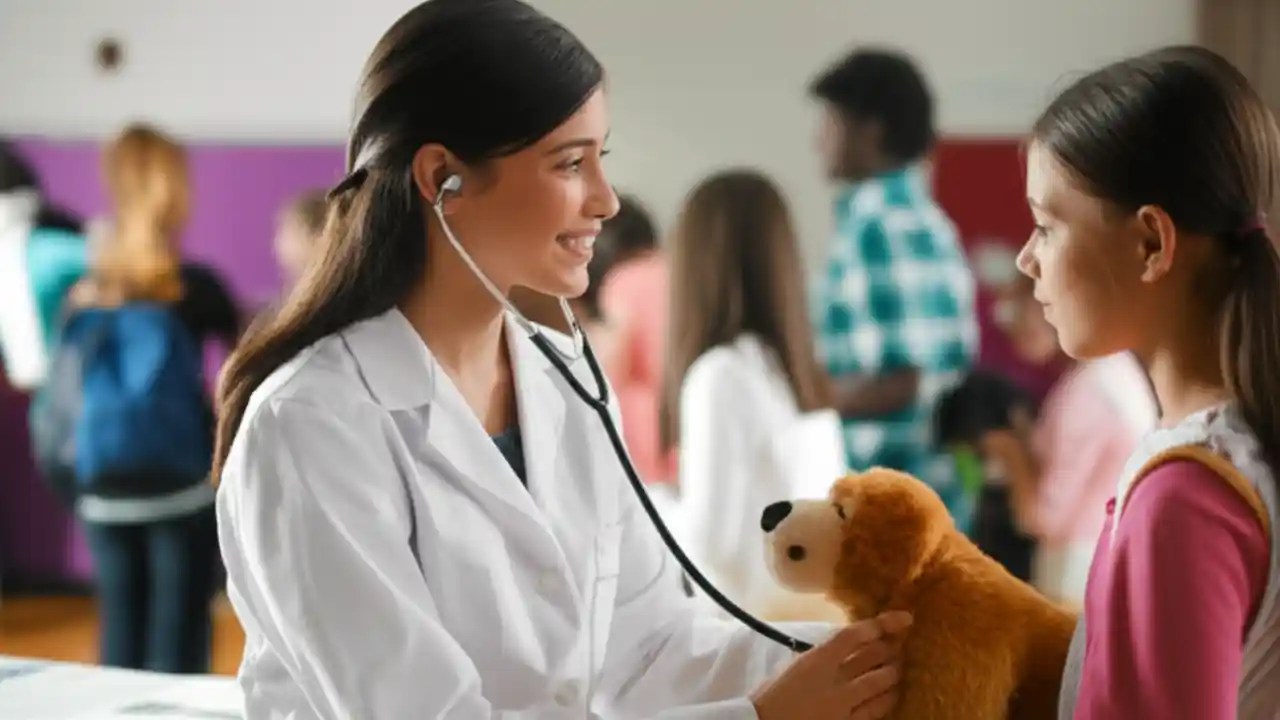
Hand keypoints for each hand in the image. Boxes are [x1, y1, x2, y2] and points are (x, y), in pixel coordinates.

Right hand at [751, 612, 910, 719]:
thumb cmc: (771, 696)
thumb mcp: (794, 668)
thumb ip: (819, 657)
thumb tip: (841, 649)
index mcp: (816, 660)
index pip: (854, 635)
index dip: (882, 624)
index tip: (902, 619)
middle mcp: (834, 679)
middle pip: (873, 657)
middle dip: (890, 649)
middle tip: (897, 647)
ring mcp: (844, 705)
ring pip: (881, 684)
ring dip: (893, 674)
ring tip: (897, 671)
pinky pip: (876, 711)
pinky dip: (886, 700)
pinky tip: (890, 697)